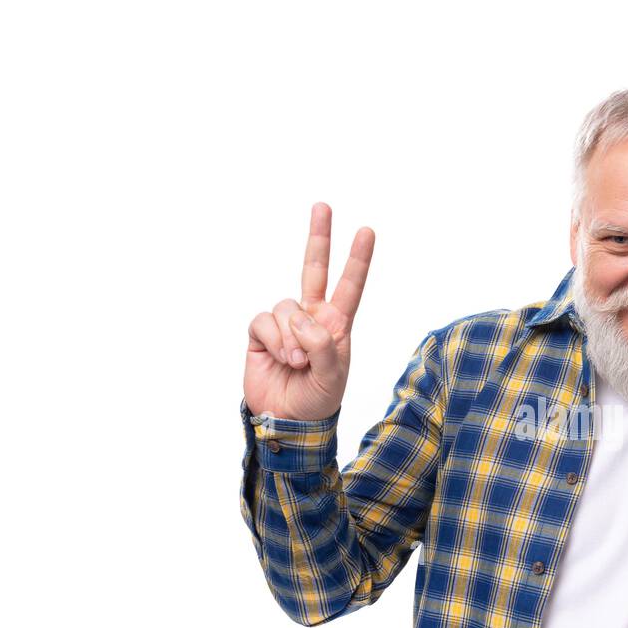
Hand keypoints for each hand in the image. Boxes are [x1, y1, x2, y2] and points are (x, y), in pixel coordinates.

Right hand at [244, 203, 374, 420]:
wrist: (287, 422)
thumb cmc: (317, 400)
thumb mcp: (333, 377)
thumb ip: (324, 347)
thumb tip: (303, 322)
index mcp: (336, 325)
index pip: (349, 286)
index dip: (357, 260)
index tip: (367, 231)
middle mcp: (311, 317)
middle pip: (314, 269)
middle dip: (318, 237)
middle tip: (323, 206)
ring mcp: (285, 324)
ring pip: (285, 306)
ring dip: (292, 337)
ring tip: (298, 363)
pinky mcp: (260, 333)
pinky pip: (264, 321)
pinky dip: (274, 339)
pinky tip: (281, 358)